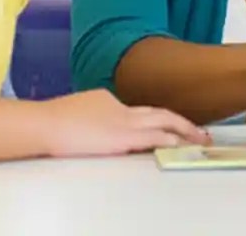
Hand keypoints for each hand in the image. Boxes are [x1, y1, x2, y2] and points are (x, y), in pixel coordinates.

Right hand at [38, 89, 211, 157]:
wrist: (45, 123)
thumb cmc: (51, 121)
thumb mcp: (75, 111)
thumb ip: (89, 115)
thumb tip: (89, 124)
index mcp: (107, 99)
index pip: (137, 110)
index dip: (154, 119)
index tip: (168, 126)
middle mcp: (121, 107)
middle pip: (158, 112)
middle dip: (180, 122)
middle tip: (199, 130)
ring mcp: (123, 121)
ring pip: (163, 122)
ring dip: (184, 130)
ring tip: (200, 139)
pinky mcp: (122, 136)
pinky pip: (154, 137)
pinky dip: (170, 139)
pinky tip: (182, 144)